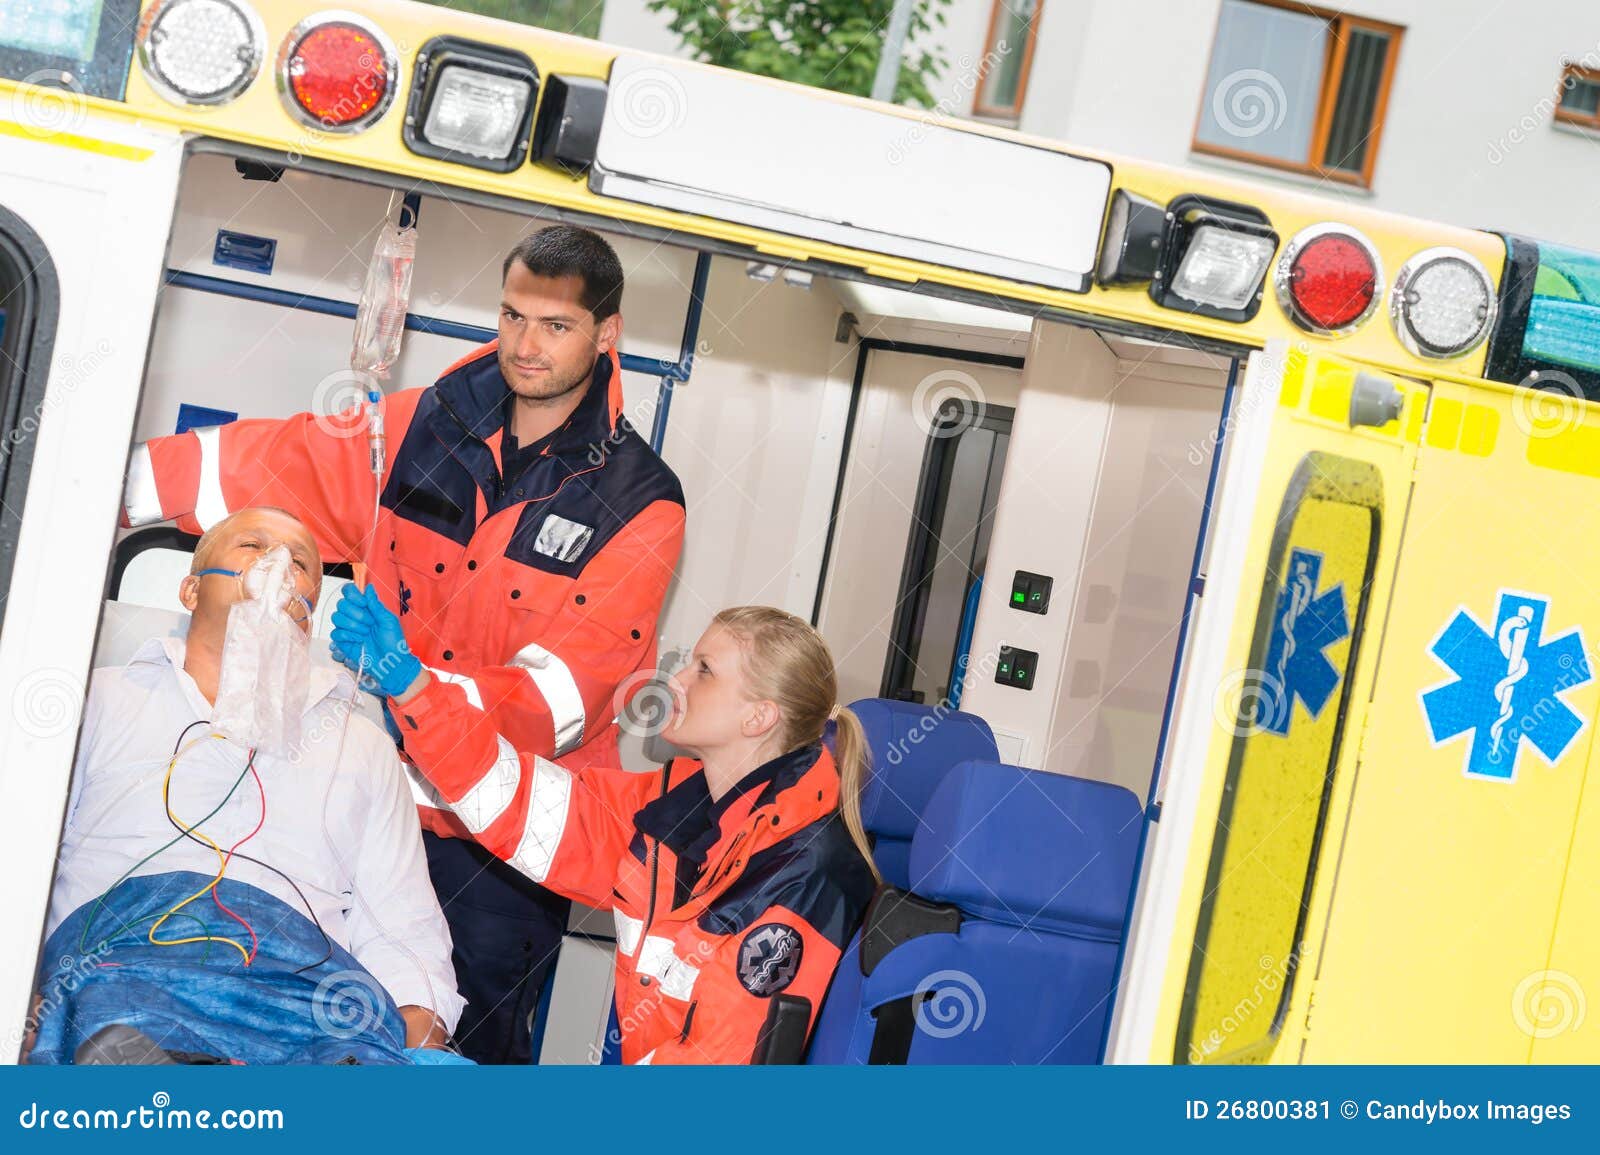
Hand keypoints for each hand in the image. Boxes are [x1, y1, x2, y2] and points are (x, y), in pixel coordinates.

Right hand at [328, 584, 424, 699]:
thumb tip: (369, 587)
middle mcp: (353, 615)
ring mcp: (346, 628)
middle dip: (357, 614)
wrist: (390, 661)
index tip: (364, 603)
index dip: (352, 595)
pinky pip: (335, 633)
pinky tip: (358, 641)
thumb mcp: (388, 620)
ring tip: (366, 634)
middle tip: (370, 624)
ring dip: (353, 625)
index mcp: (365, 607)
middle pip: (341, 604)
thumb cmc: (393, 640)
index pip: (348, 592)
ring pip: (337, 618)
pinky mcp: (342, 641)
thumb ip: (376, 604)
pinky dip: (348, 636)